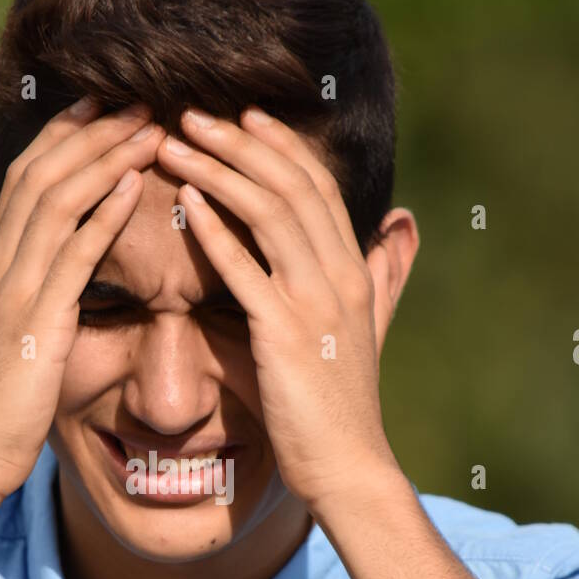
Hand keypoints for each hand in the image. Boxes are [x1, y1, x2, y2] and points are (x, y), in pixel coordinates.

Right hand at [0, 100, 163, 509]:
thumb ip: (3, 276)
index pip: (27, 179)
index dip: (64, 136)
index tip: (103, 105)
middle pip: (44, 174)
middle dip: (91, 131)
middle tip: (138, 99)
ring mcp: (13, 291)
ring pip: (58, 202)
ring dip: (106, 157)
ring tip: (148, 127)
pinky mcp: (36, 324)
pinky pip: (72, 255)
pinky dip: (104, 214)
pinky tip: (134, 185)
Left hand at [155, 107, 404, 515]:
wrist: (347, 466)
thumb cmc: (345, 404)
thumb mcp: (372, 327)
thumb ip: (386, 272)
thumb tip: (403, 224)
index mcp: (355, 269)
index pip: (318, 186)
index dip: (281, 145)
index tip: (242, 115)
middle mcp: (340, 274)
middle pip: (290, 184)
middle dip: (240, 142)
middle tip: (192, 113)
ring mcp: (315, 301)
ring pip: (268, 212)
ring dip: (219, 169)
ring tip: (176, 142)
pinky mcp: (285, 333)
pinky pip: (245, 268)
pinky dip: (215, 229)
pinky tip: (185, 199)